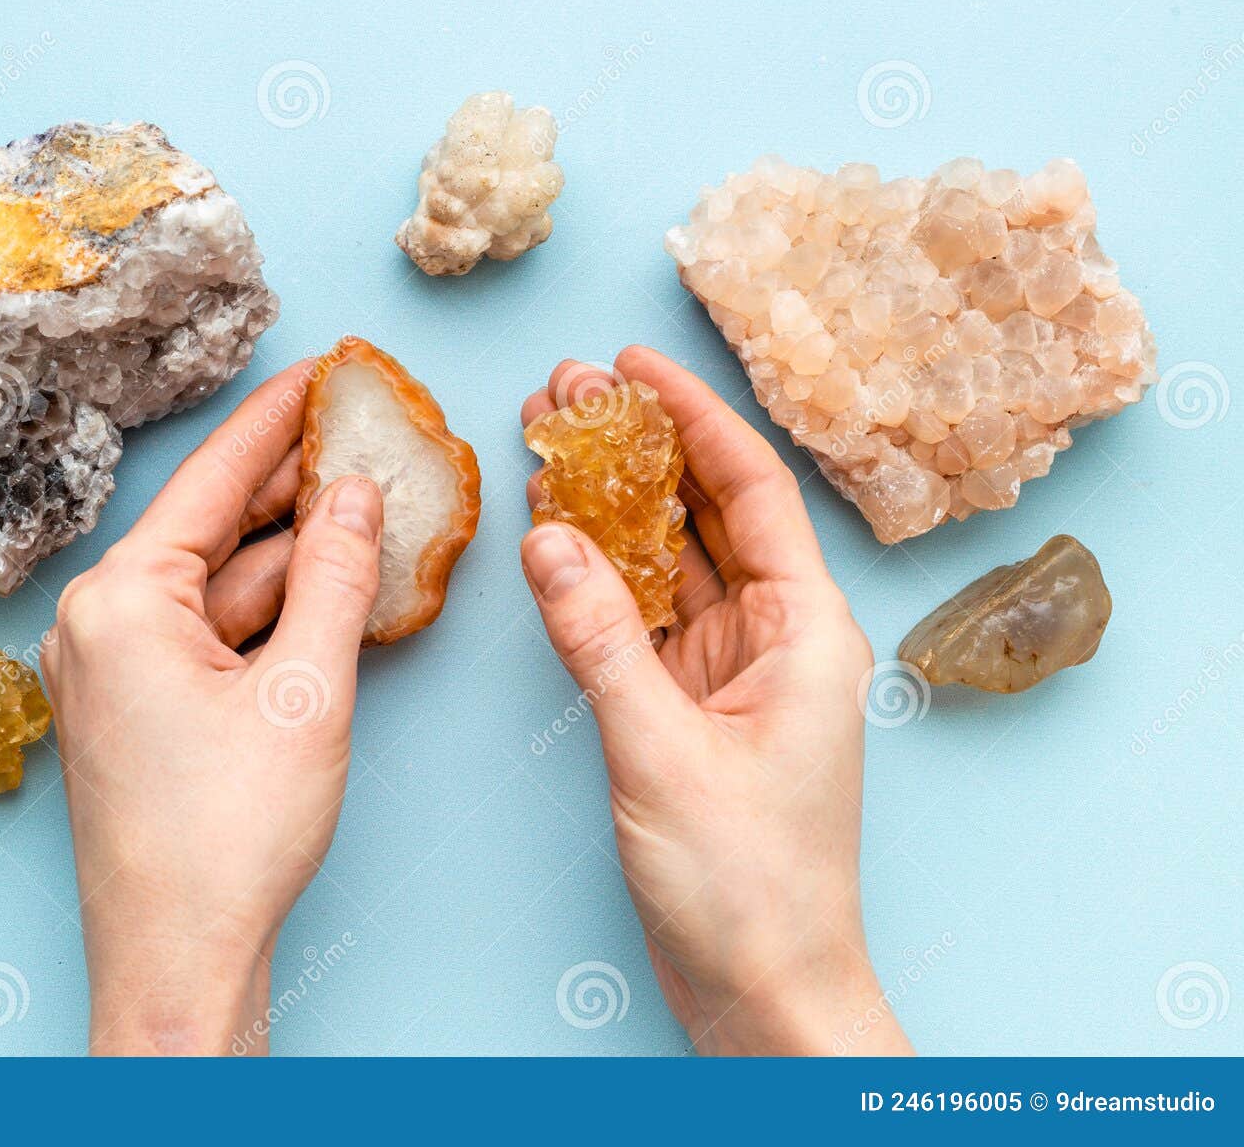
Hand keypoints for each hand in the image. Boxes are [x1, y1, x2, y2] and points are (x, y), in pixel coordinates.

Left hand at [42, 362, 382, 1055]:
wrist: (176, 959)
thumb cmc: (228, 840)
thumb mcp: (307, 691)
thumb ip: (334, 576)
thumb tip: (354, 494)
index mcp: (121, 603)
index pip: (212, 481)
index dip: (276, 420)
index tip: (322, 371)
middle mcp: (97, 624)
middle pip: (210, 528)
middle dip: (287, 485)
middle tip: (355, 432)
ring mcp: (109, 669)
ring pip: (213, 584)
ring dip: (284, 553)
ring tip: (357, 505)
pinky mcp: (130, 708)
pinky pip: (203, 633)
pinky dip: (264, 610)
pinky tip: (321, 586)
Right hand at [520, 346, 911, 1055]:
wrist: (763, 989)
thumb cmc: (750, 885)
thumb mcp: (663, 750)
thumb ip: (601, 640)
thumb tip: (549, 540)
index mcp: (805, 631)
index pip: (751, 489)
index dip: (692, 416)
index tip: (635, 365)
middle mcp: (776, 639)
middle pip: (705, 513)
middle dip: (639, 448)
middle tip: (569, 392)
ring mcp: (730, 674)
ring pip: (669, 562)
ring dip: (614, 506)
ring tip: (552, 442)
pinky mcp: (691, 711)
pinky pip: (644, 619)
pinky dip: (602, 579)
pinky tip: (558, 536)